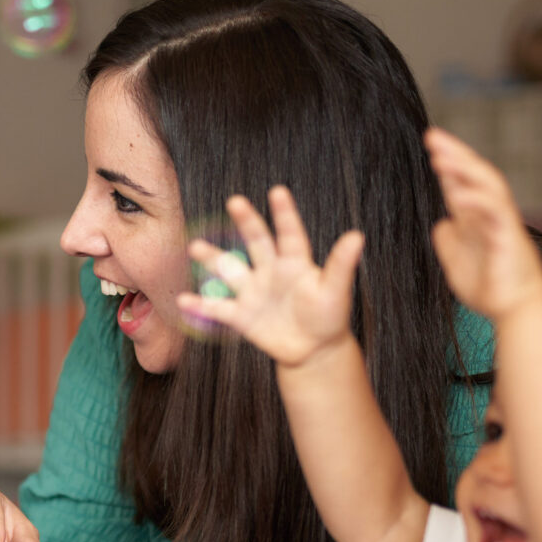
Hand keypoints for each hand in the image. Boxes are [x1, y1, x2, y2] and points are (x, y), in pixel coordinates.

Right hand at [176, 186, 364, 369]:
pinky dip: (200, 306)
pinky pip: (218, 309)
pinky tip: (184, 300)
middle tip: (235, 202)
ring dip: (213, 259)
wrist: (312, 348)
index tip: (278, 192)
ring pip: (230, 270)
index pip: (290, 234)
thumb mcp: (336, 290)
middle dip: (246, 222)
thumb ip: (341, 264)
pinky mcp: (242, 315)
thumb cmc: (328, 316)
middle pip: (256, 242)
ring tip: (195, 246)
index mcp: (295, 262)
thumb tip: (357, 236)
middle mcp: (271, 271)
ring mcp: (253, 291)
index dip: (284, 214)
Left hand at [424, 127, 541, 320]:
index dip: (447, 163)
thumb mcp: (456, 264)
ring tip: (441, 157)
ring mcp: (502, 222)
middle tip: (432, 136)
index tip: (430, 144)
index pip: (461, 182)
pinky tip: (456, 195)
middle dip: (455, 153)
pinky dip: (476, 201)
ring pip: (488, 185)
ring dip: (465, 169)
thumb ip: (448, 242)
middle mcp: (491, 214)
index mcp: (476, 219)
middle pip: (475, 174)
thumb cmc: (491, 288)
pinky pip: (495, 212)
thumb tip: (441, 223)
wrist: (515, 310)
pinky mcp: (510, 236)